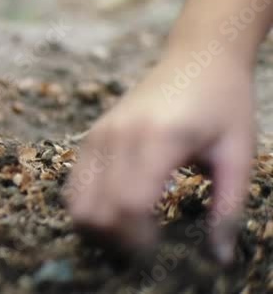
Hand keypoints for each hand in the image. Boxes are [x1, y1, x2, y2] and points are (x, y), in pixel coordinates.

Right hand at [66, 53, 255, 263]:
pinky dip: (89, 205)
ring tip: (129, 233)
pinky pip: (74, 183)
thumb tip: (219, 256)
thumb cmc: (224, 102)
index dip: (139, 239)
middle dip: (117, 240)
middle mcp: (119, 135)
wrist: (198, 55)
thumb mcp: (237, 155)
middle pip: (97, 208)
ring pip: (77, 200)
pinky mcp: (93, 134)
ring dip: (98, 226)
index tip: (159, 253)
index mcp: (158, 139)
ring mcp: (100, 134)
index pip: (130, 204)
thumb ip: (228, 208)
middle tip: (145, 249)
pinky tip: (118, 210)